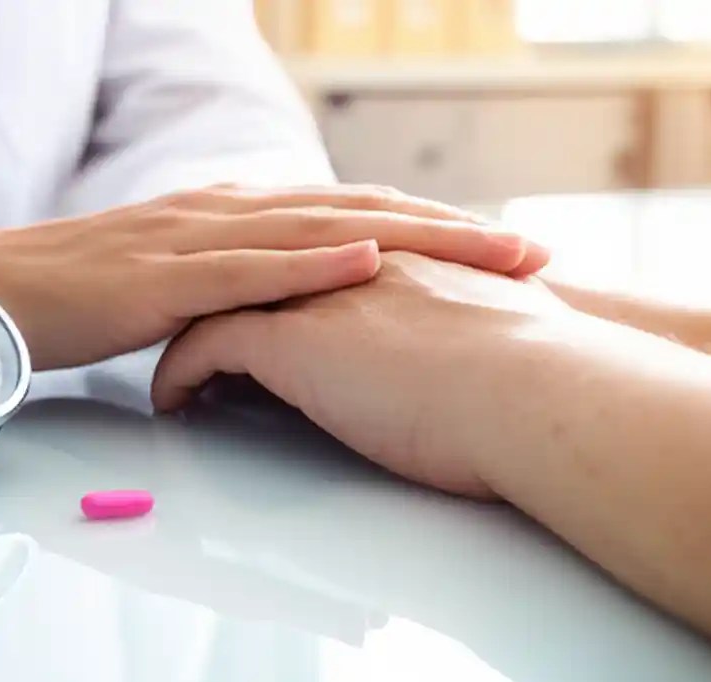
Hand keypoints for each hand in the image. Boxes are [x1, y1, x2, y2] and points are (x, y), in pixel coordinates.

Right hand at [0, 185, 548, 369]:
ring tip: (485, 249)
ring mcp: (199, 238)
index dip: (431, 226)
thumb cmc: (87, 294)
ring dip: (410, 239)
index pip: (351, 213)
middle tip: (531, 250)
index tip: (500, 246)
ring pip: (321, 230)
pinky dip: (313, 264)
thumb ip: (240, 282)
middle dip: (451, 229)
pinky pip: (250, 269)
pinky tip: (367, 264)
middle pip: (358, 212)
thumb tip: (294, 304)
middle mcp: (230, 211)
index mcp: (238, 213)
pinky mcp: (165, 276)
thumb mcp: (180, 282)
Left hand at [152, 252, 573, 497]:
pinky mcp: (286, 340)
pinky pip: (204, 347)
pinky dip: (180, 372)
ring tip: (169, 356)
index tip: (264, 298)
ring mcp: (314, 295)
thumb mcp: (511, 335)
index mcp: (401, 258)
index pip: (319, 250)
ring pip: (222, 297)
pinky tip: (172, 401)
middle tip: (190, 313)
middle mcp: (349, 264)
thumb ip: (486, 328)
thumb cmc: (542, 380)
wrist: (536, 389)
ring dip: (190, 326)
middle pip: (261, 260)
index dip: (286, 271)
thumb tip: (500, 356)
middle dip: (227, 288)